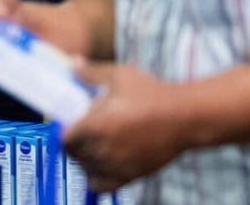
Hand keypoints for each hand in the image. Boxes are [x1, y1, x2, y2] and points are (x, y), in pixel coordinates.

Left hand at [63, 62, 191, 192]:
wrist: (185, 117)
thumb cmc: (153, 93)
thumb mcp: (120, 75)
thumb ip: (91, 73)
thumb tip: (72, 64)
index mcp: (97, 124)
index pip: (65, 139)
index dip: (64, 132)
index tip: (69, 125)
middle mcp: (105, 149)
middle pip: (75, 155)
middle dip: (74, 144)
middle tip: (81, 134)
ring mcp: (118, 164)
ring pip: (87, 169)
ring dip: (85, 159)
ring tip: (92, 147)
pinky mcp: (132, 175)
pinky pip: (102, 185)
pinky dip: (96, 178)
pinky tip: (102, 165)